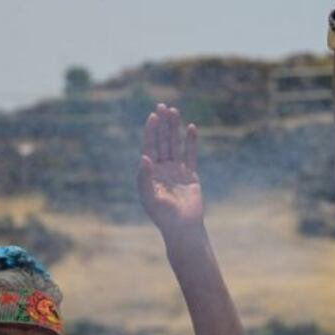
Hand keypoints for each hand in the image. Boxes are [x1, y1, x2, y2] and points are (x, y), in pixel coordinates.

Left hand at [138, 104, 202, 239]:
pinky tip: (191, 127)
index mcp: (149, 173)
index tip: (153, 116)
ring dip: (175, 128)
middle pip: (162, 141)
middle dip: (162, 124)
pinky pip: (191, 154)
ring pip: (175, 144)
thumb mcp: (149, 196)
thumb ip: (145, 177)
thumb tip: (143, 157)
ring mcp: (176, 170)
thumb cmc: (163, 215)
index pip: (149, 147)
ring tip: (175, 111)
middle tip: (163, 106)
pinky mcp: (190, 174)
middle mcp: (162, 169)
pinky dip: (191, 141)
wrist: (183, 228)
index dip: (151, 131)